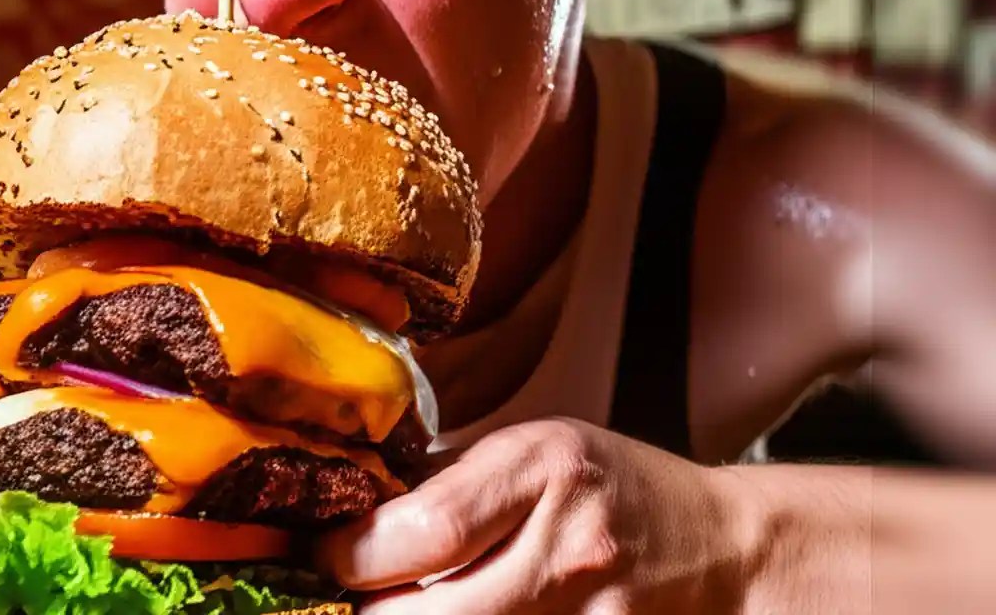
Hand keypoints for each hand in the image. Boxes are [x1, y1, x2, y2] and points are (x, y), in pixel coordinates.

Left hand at [319, 419, 747, 613]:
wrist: (720, 552)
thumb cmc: (612, 489)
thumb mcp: (534, 451)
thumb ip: (448, 483)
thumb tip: (351, 517)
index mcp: (546, 471)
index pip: (425, 531)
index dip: (352, 554)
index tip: (328, 554)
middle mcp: (569, 550)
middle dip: (367, 613)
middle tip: (348, 597)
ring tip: (398, 607)